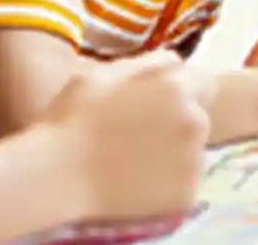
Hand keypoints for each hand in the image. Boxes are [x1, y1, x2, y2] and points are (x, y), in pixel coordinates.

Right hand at [43, 50, 211, 221]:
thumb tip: (177, 63)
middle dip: (176, 124)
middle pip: (197, 118)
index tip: (154, 109)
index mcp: (177, 86)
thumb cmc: (72, 119)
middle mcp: (196, 120)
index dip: (178, 96)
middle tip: (136, 138)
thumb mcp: (104, 72)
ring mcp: (195, 159)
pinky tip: (135, 184)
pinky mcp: (187, 194)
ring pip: (192, 152)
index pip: (201, 85)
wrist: (56, 176)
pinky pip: (183, 184)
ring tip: (133, 162)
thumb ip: (148, 64)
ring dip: (173, 154)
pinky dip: (167, 185)